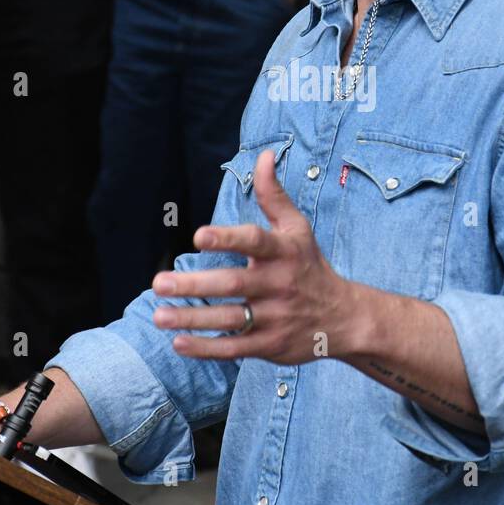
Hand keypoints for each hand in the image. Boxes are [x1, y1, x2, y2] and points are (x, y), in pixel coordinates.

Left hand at [152, 149, 353, 362]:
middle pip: (234, 284)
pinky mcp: (270, 345)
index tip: (198, 237)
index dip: (227, 238)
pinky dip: (206, 348)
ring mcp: (275, 317)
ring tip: (159, 315)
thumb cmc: (309, 266)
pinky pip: (235, 348)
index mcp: (284, 252)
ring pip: (230, 319)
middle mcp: (279, 285)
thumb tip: (264, 155)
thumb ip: (274, 195)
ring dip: (193, 318)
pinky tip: (179, 343)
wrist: (344, 317)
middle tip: (159, 283)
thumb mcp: (297, 228)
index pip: (255, 242)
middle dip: (195, 285)